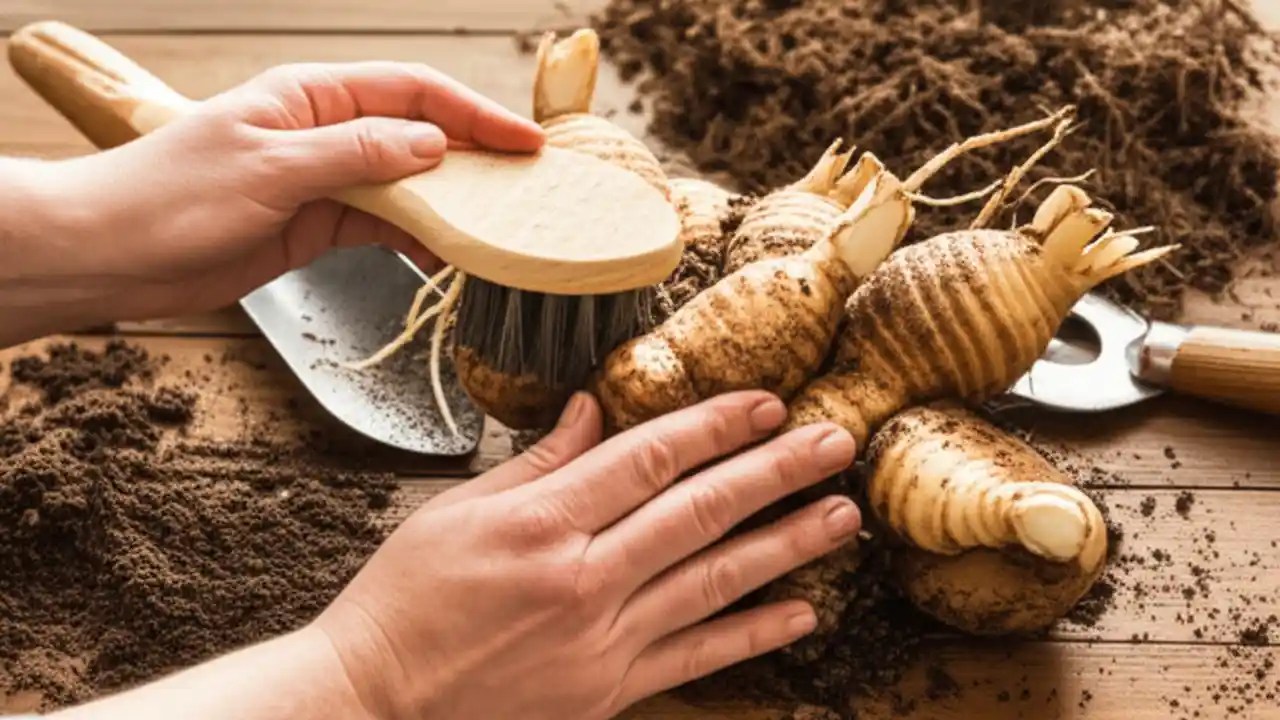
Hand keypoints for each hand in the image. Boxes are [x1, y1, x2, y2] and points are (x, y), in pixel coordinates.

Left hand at [0, 62, 542, 343]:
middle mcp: (326, 132)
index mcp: (313, 96)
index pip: (413, 92)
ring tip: (501, 227)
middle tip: (531, 188)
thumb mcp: (271, 167)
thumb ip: (357, 153)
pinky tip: (447, 255)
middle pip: (420, 135)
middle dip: (476, 157)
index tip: (525, 143)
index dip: (474, 114)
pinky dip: (418, 238)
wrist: (112, 253)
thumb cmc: (172, 196)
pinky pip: (385, 224)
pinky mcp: (318, 225)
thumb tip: (433, 145)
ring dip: (452, 203)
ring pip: (409, 184)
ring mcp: (325, 180)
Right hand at [315, 391, 859, 719]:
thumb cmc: (406, 595)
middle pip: (699, 512)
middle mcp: (583, 578)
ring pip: (713, 582)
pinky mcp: (608, 689)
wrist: (376, 699)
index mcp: (542, 522)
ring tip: (841, 515)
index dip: (715, 426)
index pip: (649, 459)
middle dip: (774, 472)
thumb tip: (597, 407)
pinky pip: (697, 657)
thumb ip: (542, 459)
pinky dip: (752, 633)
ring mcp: (602, 640)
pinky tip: (803, 611)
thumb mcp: (460, 509)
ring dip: (786, 545)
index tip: (767, 403)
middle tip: (834, 442)